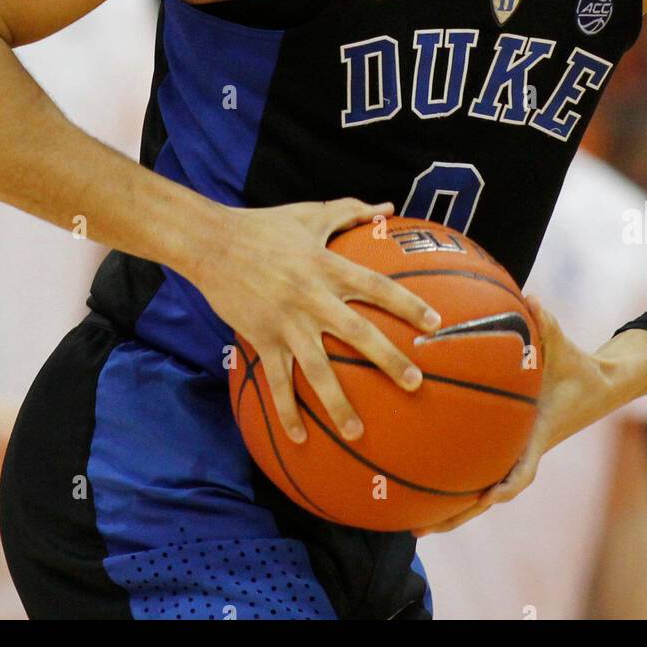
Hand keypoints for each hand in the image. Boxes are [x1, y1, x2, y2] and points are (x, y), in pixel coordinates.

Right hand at [194, 198, 441, 444]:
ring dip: (337, 403)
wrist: (212, 242)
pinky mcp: (261, 339)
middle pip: (358, 334)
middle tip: (416, 383)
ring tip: (357, 432)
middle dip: (389, 360)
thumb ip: (351, 211)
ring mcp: (286, 322)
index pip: (377, 287)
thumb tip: (387, 207)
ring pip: (317, 369)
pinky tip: (299, 439)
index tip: (434, 324)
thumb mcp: (310, 214)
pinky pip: (276, 381)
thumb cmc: (265, 225)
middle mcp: (311, 297)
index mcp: (327, 266)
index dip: (407, 304)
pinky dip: (287, 411)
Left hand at [412, 294, 607, 536]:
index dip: (507, 484)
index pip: (523, 468)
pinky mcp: (506, 447)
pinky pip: (476, 469)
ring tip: (412, 526)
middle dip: (457, 514)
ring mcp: (512, 453)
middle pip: (488, 495)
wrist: (598, 385)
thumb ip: (547, 321)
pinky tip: (420, 484)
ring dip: (449, 509)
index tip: (488, 497)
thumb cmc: (576, 364)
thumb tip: (531, 297)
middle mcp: (521, 451)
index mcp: (538, 434)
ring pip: (479, 491)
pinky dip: (453, 480)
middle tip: (422, 530)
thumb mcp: (564, 343)